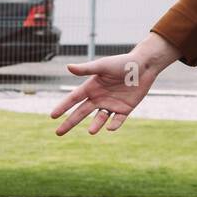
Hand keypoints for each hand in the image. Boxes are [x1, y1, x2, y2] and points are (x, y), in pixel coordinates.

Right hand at [50, 32, 179, 135]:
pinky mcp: (124, 109)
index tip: (52, 116)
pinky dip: (113, 125)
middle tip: (58, 133)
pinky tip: (110, 128)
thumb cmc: (122, 62)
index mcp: (91, 87)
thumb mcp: (103, 65)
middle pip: (80, 113)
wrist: (143, 66)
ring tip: (91, 132)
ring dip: (95, 125)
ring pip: (99, 119)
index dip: (63, 107)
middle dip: (69, 123)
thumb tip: (68, 67)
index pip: (73, 99)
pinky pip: (117, 120)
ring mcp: (111, 104)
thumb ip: (86, 69)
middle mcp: (98, 98)